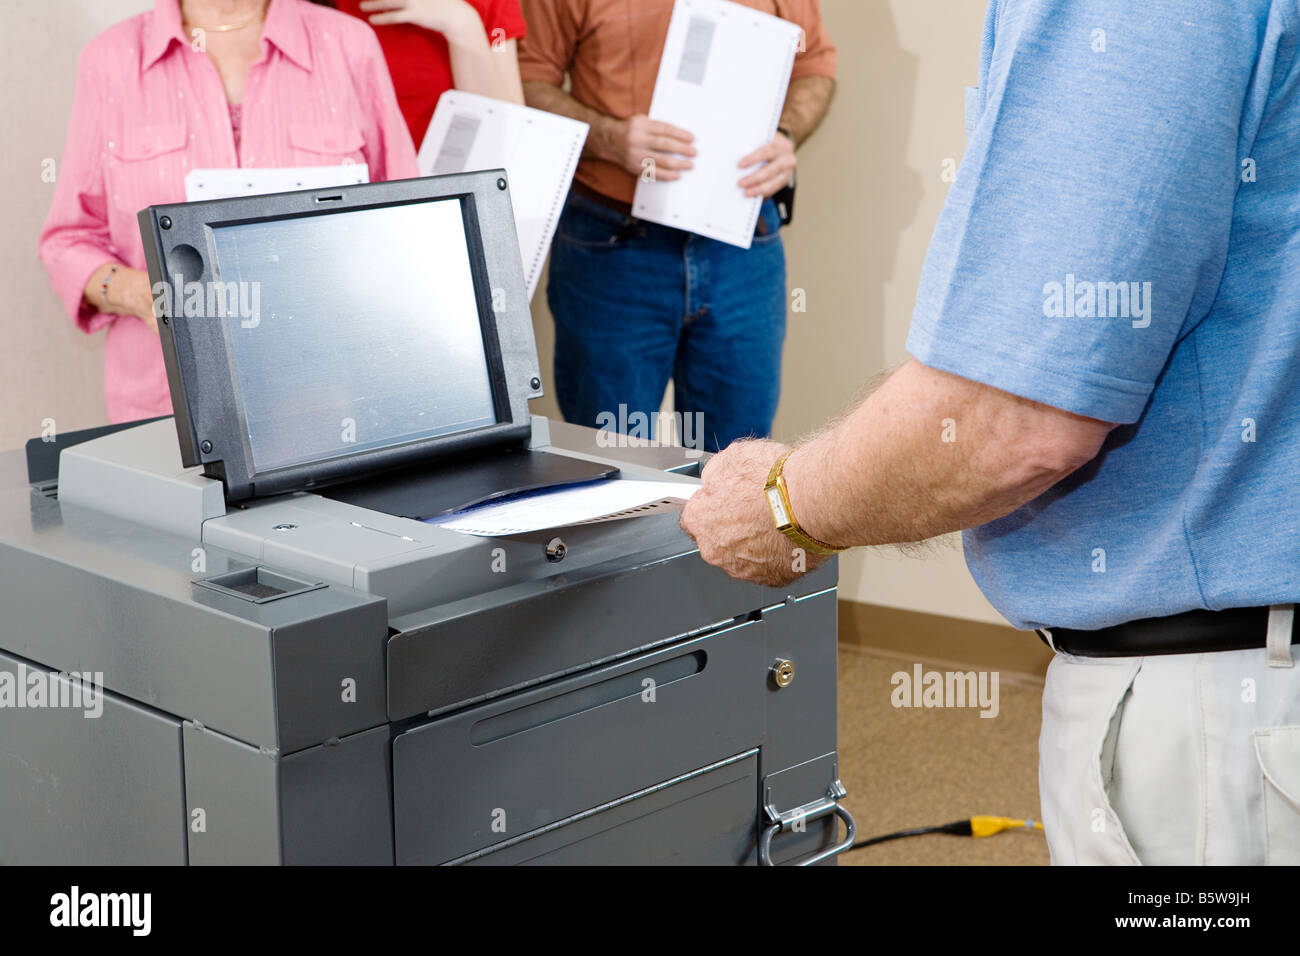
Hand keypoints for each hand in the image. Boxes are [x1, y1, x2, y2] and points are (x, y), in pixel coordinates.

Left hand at [360, 0, 477, 37]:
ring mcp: (414, 1)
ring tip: (362, 6)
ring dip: (373, 3)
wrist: (458, 18)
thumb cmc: (445, 4)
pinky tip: (373, 20)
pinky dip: (382, 17)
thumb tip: (401, 2)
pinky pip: (394, 16)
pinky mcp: (415, 14)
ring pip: (387, 1)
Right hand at [611, 114, 695, 180]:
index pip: (665, 130)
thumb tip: (680, 135)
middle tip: (694, 153)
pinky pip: (653, 173)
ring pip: (661, 161)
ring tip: (689, 165)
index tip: (692, 138)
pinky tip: (676, 175)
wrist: (608, 140)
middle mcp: (638, 140)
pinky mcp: (634, 167)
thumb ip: (657, 127)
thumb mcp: (641, 121)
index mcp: (641, 126)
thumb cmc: (629, 130)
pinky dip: (667, 175)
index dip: (680, 134)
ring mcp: (636, 155)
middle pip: (665, 145)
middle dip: (682, 149)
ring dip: (678, 164)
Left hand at [680, 439, 828, 587]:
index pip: (693, 517)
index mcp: (700, 520)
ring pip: (743, 557)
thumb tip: (713, 477)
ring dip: (754, 542)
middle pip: (717, 540)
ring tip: (776, 519)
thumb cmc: (775, 482)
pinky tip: (788, 535)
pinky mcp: (772, 579)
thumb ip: (715, 473)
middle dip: (732, 527)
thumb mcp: (733, 457)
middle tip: (756, 507)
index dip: (711, 506)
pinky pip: (770, 567)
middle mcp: (716, 551)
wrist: (812, 503)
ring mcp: (744, 569)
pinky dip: (777, 554)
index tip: (724, 499)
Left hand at [738, 131, 795, 197]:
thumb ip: (754, 147)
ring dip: (758, 189)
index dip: (753, 158)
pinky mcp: (785, 180)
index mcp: (781, 144)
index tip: (740, 164)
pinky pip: (774, 189)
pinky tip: (754, 194)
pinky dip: (763, 192)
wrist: (783, 149)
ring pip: (773, 183)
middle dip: (754, 178)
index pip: (766, 151)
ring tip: (746, 192)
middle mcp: (787, 158)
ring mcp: (788, 171)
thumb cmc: (767, 144)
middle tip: (740, 183)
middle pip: (770, 170)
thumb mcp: (763, 140)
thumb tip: (736, 157)